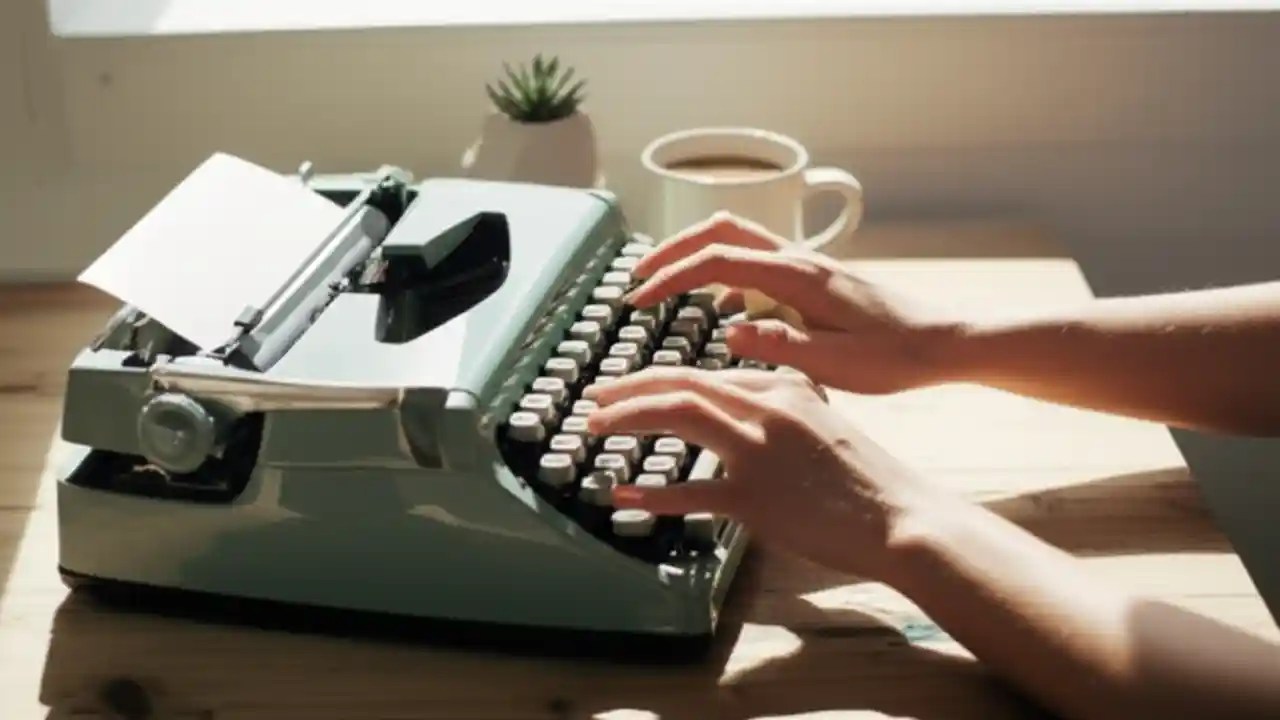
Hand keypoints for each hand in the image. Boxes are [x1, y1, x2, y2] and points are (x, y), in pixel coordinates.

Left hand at [584, 365, 939, 580]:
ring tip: (595, 427)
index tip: (631, 387)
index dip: (660, 379)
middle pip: (682, 382)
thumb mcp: (822, 422)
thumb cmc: (864, 477)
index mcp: (783, 387)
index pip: (707, 373)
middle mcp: (767, 407)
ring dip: (628, 417)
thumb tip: (750, 403)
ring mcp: (759, 450)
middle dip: (630, 387)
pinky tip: (623, 493)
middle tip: (595, 399)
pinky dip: (651, 492)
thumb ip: (784, 406)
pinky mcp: (755, 497)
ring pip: (678, 415)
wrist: (898, 517)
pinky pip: (690, 491)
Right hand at [629, 212, 961, 394]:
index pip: (718, 260)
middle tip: (639, 279)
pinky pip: (757, 259)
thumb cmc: (896, 357)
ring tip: (665, 286)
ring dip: (696, 254)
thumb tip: (729, 330)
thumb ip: (780, 345)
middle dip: (673, 249)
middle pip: (720, 229)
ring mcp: (807, 263)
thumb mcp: (836, 364)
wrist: (944, 341)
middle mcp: (800, 258)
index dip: (672, 275)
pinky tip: (721, 309)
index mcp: (799, 277)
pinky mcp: (814, 276)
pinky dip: (725, 271)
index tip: (640, 299)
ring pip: (738, 238)